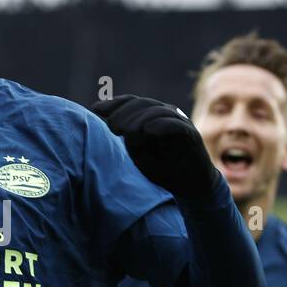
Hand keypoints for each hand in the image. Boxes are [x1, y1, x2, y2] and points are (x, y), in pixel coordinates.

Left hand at [89, 95, 221, 202]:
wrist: (188, 184)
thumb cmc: (161, 167)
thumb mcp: (138, 152)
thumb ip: (128, 138)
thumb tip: (113, 123)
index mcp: (150, 116)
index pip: (131, 102)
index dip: (114, 103)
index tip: (95, 109)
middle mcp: (165, 114)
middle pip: (142, 104)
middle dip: (124, 113)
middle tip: (113, 128)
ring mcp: (179, 122)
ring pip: (158, 111)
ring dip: (140, 119)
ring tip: (126, 131)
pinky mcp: (191, 134)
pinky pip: (176, 125)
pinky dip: (162, 125)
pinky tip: (149, 130)